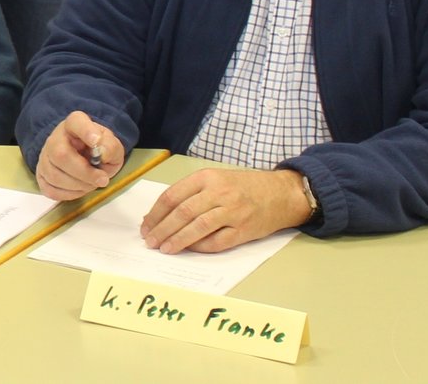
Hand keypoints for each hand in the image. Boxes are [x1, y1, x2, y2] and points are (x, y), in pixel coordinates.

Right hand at [34, 111, 120, 199]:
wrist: (84, 159)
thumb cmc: (97, 150)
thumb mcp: (111, 145)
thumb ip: (110, 147)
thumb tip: (103, 154)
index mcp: (74, 124)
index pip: (76, 122)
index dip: (85, 131)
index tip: (96, 140)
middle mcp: (54, 138)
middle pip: (60, 155)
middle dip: (84, 172)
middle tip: (102, 179)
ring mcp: (44, 157)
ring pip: (54, 176)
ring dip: (79, 186)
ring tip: (92, 184)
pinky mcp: (41, 175)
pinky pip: (51, 189)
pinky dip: (69, 194)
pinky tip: (80, 188)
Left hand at [140, 167, 310, 253]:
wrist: (282, 193)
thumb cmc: (244, 186)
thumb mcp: (216, 179)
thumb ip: (191, 194)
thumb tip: (160, 216)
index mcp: (207, 177)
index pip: (173, 195)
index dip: (156, 213)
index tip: (145, 226)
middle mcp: (219, 192)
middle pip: (182, 213)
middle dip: (162, 229)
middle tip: (150, 241)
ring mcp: (233, 212)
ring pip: (197, 227)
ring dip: (177, 240)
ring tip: (164, 249)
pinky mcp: (244, 230)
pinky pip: (217, 241)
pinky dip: (200, 247)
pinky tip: (188, 250)